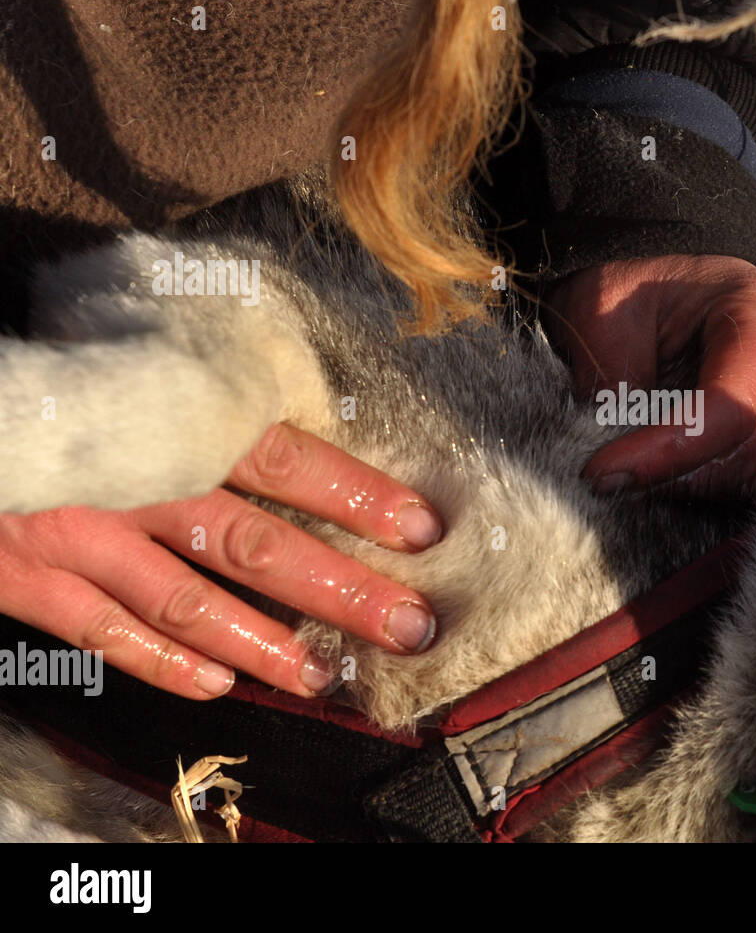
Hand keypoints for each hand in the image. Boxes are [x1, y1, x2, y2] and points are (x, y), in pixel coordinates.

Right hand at [0, 423, 441, 699]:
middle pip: (258, 544)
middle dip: (342, 590)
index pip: (285, 460)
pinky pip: (106, 633)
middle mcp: (137, 482)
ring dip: (267, 644)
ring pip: (191, 602)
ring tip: (326, 675)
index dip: (357, 496)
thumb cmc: (53, 379)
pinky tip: (219, 685)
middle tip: (409, 625)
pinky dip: (165, 665)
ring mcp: (83, 534)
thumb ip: (203, 395)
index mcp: (171, 420)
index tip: (423, 528)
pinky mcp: (30, 578)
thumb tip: (294, 412)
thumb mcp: (131, 362)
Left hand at [545, 255, 755, 495]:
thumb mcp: (604, 312)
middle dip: (671, 474)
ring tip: (626, 472)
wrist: (662, 292)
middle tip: (601, 478)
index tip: (602, 473)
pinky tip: (656, 476)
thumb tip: (611, 461)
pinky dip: (699, 490)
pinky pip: (748, 487)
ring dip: (684, 487)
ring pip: (750, 479)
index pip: (732, 406)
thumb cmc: (636, 291)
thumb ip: (612, 381)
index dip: (667, 451)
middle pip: (747, 451)